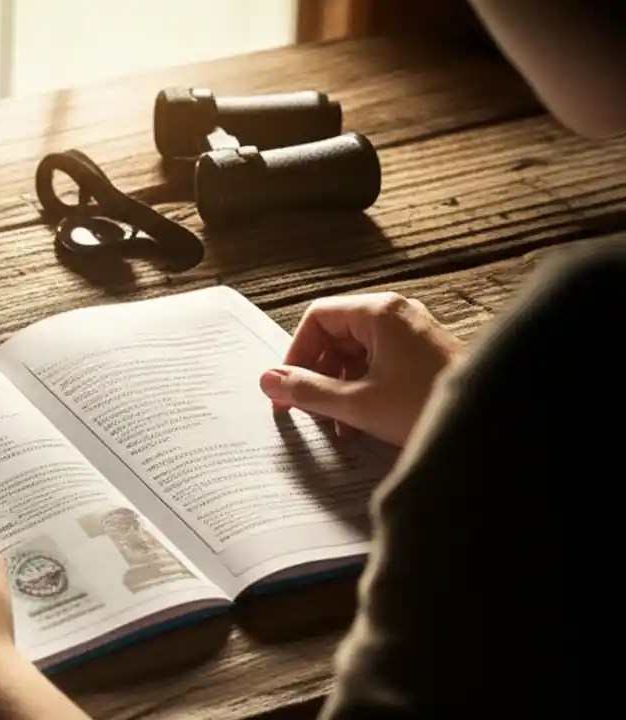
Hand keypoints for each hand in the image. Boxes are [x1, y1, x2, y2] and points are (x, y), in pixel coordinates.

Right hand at [258, 292, 463, 445]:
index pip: (317, 318)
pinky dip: (360, 388)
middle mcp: (396, 314)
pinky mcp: (422, 354)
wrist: (489, 424)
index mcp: (379, 312)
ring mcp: (411, 333)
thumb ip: (307, 391)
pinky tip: (357, 422)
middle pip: (335, 334)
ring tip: (334, 422)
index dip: (295, 354)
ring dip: (337, 386)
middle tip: (303, 407)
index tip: (285, 388)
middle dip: (316, 373)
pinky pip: (377, 363)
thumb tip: (269, 381)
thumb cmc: (426, 406)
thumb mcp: (356, 404)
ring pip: (355, 352)